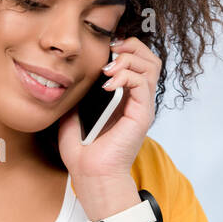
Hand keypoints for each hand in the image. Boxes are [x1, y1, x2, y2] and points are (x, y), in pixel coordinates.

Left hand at [57, 36, 159, 205]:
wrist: (91, 175)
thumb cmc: (84, 153)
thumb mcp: (74, 116)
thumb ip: (78, 96)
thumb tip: (71, 77)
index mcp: (125, 99)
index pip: (137, 62)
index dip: (125, 48)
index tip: (104, 49)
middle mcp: (138, 101)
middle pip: (150, 59)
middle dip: (131, 47)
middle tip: (111, 51)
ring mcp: (142, 107)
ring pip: (151, 66)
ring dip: (128, 59)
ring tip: (108, 69)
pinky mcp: (142, 115)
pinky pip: (142, 83)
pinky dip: (125, 76)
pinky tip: (107, 84)